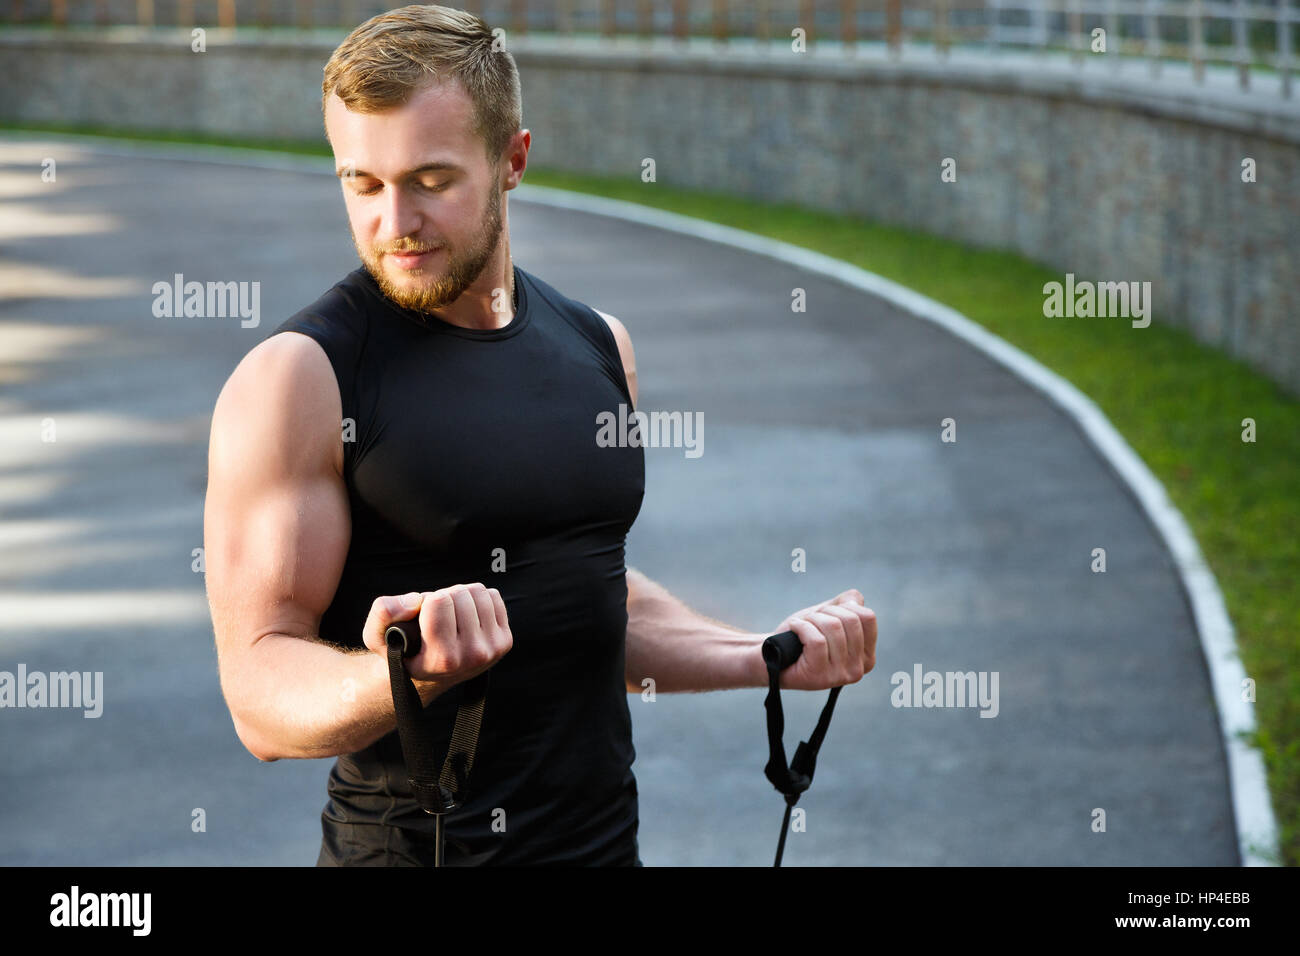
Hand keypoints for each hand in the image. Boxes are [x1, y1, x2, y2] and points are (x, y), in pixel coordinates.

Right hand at [363, 583, 512, 685]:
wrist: (430, 674)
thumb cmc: (402, 650)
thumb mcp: (377, 635)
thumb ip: (383, 612)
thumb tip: (416, 600)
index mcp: (442, 658)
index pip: (440, 602)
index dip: (426, 602)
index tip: (422, 618)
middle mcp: (471, 657)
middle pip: (460, 593)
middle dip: (444, 597)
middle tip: (436, 618)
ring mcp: (492, 650)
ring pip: (478, 591)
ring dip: (460, 597)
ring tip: (450, 617)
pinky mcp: (504, 641)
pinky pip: (493, 596)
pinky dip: (477, 600)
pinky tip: (466, 618)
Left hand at [771, 589, 875, 690]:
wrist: (772, 656)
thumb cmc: (801, 637)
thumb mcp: (827, 616)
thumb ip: (846, 605)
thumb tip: (855, 598)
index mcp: (866, 656)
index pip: (867, 617)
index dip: (844, 606)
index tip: (827, 614)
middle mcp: (858, 670)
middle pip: (850, 620)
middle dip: (825, 612)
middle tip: (810, 620)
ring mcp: (839, 676)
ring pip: (832, 627)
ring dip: (811, 619)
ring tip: (800, 627)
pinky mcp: (819, 677)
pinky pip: (816, 640)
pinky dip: (801, 626)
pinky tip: (794, 629)